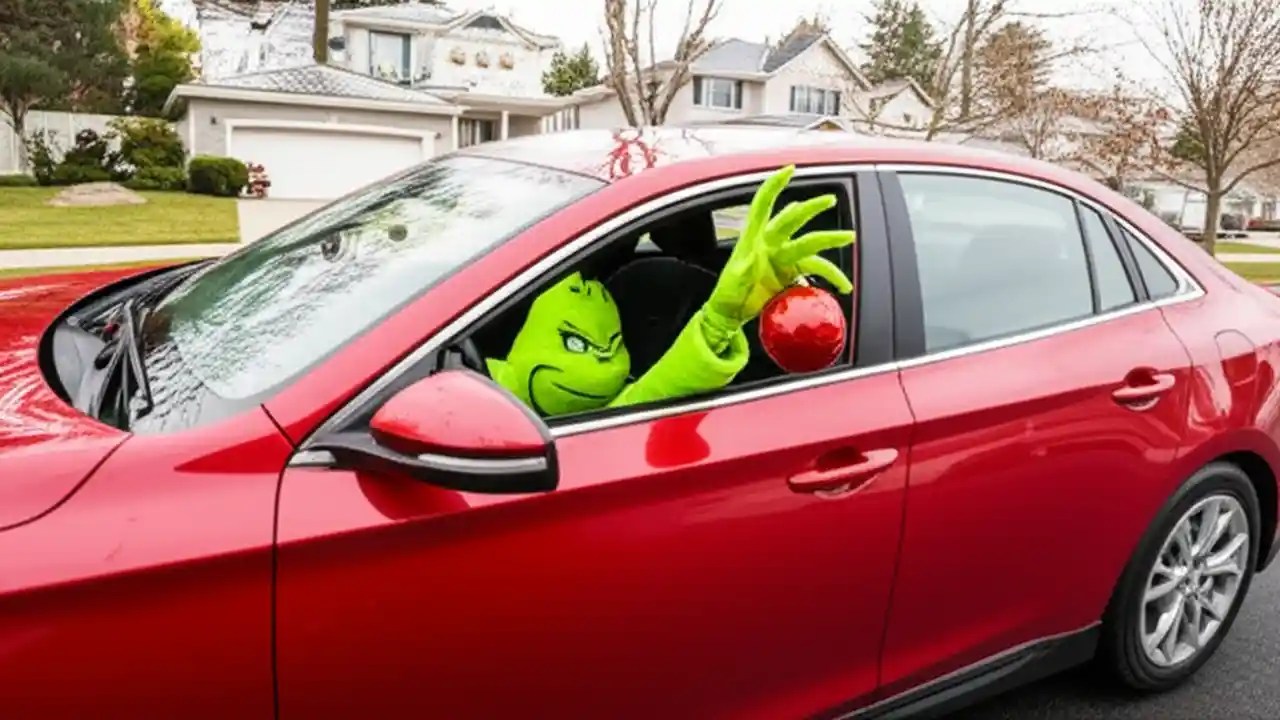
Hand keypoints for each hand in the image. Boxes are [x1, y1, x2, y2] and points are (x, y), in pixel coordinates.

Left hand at [704, 165, 855, 331]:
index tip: (789, 170)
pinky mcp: (792, 272)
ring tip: (849, 237)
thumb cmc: (728, 293)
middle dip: (812, 207)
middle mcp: (770, 243)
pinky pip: (815, 268)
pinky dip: (830, 275)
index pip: (763, 204)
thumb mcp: (734, 281)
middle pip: (794, 219)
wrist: (732, 312)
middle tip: (829, 200)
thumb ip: (744, 269)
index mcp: (753, 238)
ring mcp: (783, 256)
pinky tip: (841, 283)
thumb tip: (753, 260)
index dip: (775, 185)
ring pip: (810, 243)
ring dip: (829, 240)